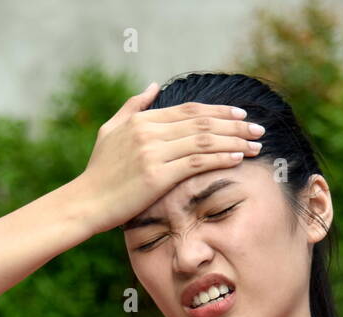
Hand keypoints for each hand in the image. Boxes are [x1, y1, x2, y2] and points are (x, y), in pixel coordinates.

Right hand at [69, 82, 263, 235]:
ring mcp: (152, 153)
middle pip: (202, 123)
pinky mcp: (156, 176)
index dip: (219, 111)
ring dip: (234, 142)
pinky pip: (196, 163)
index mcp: (141, 120)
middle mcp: (148, 132)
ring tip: (254, 145)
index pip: (190, 110)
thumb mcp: (110, 131)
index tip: (241, 116)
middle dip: (235, 125)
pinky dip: (220, 158)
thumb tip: (154, 86)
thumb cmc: (98, 173)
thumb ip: (133, 107)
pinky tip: (237, 158)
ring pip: (204, 141)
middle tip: (257, 129)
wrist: (85, 203)